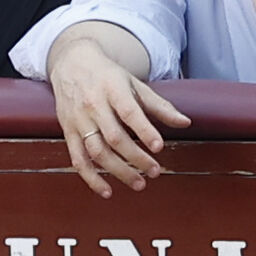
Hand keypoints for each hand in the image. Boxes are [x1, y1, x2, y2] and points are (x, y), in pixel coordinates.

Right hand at [45, 34, 191, 196]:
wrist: (71, 63)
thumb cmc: (108, 76)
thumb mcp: (134, 84)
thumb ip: (160, 106)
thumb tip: (186, 123)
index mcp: (113, 89)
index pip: (129, 112)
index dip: (144, 130)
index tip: (159, 147)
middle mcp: (93, 105)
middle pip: (114, 137)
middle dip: (136, 158)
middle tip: (155, 172)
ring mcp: (79, 121)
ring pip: (97, 152)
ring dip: (118, 171)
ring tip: (139, 183)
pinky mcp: (69, 132)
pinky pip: (78, 159)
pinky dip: (91, 178)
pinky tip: (107, 191)